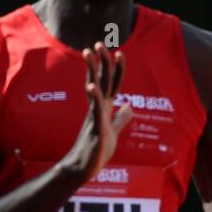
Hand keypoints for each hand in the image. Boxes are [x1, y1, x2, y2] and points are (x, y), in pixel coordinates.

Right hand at [60, 42, 134, 184]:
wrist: (83, 169)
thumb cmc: (96, 151)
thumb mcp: (113, 132)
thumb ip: (121, 119)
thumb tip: (129, 106)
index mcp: (104, 108)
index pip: (112, 84)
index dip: (116, 69)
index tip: (118, 52)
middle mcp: (98, 109)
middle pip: (101, 80)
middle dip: (101, 61)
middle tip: (99, 42)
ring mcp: (94, 117)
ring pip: (94, 90)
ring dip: (92, 71)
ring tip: (89, 53)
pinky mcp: (94, 130)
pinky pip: (94, 111)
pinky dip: (94, 98)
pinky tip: (92, 86)